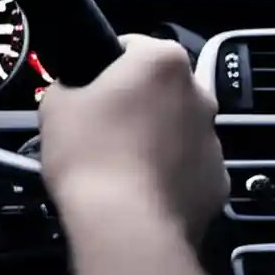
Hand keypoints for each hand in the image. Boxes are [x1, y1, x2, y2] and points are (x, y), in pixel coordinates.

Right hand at [38, 35, 227, 243]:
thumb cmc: (89, 154)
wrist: (125, 228)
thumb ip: (70, 85)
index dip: (105, 68)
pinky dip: (171, 176)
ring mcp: (215, 139)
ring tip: (123, 169)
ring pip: (179, 130)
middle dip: (138, 104)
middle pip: (161, 89)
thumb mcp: (55, 105)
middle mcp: (199, 93)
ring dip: (157, 140)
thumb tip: (78, 92)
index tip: (89, 93)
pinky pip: (189, 169)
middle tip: (103, 132)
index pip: (132, 47)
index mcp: (163, 61)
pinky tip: (144, 193)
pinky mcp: (219, 181)